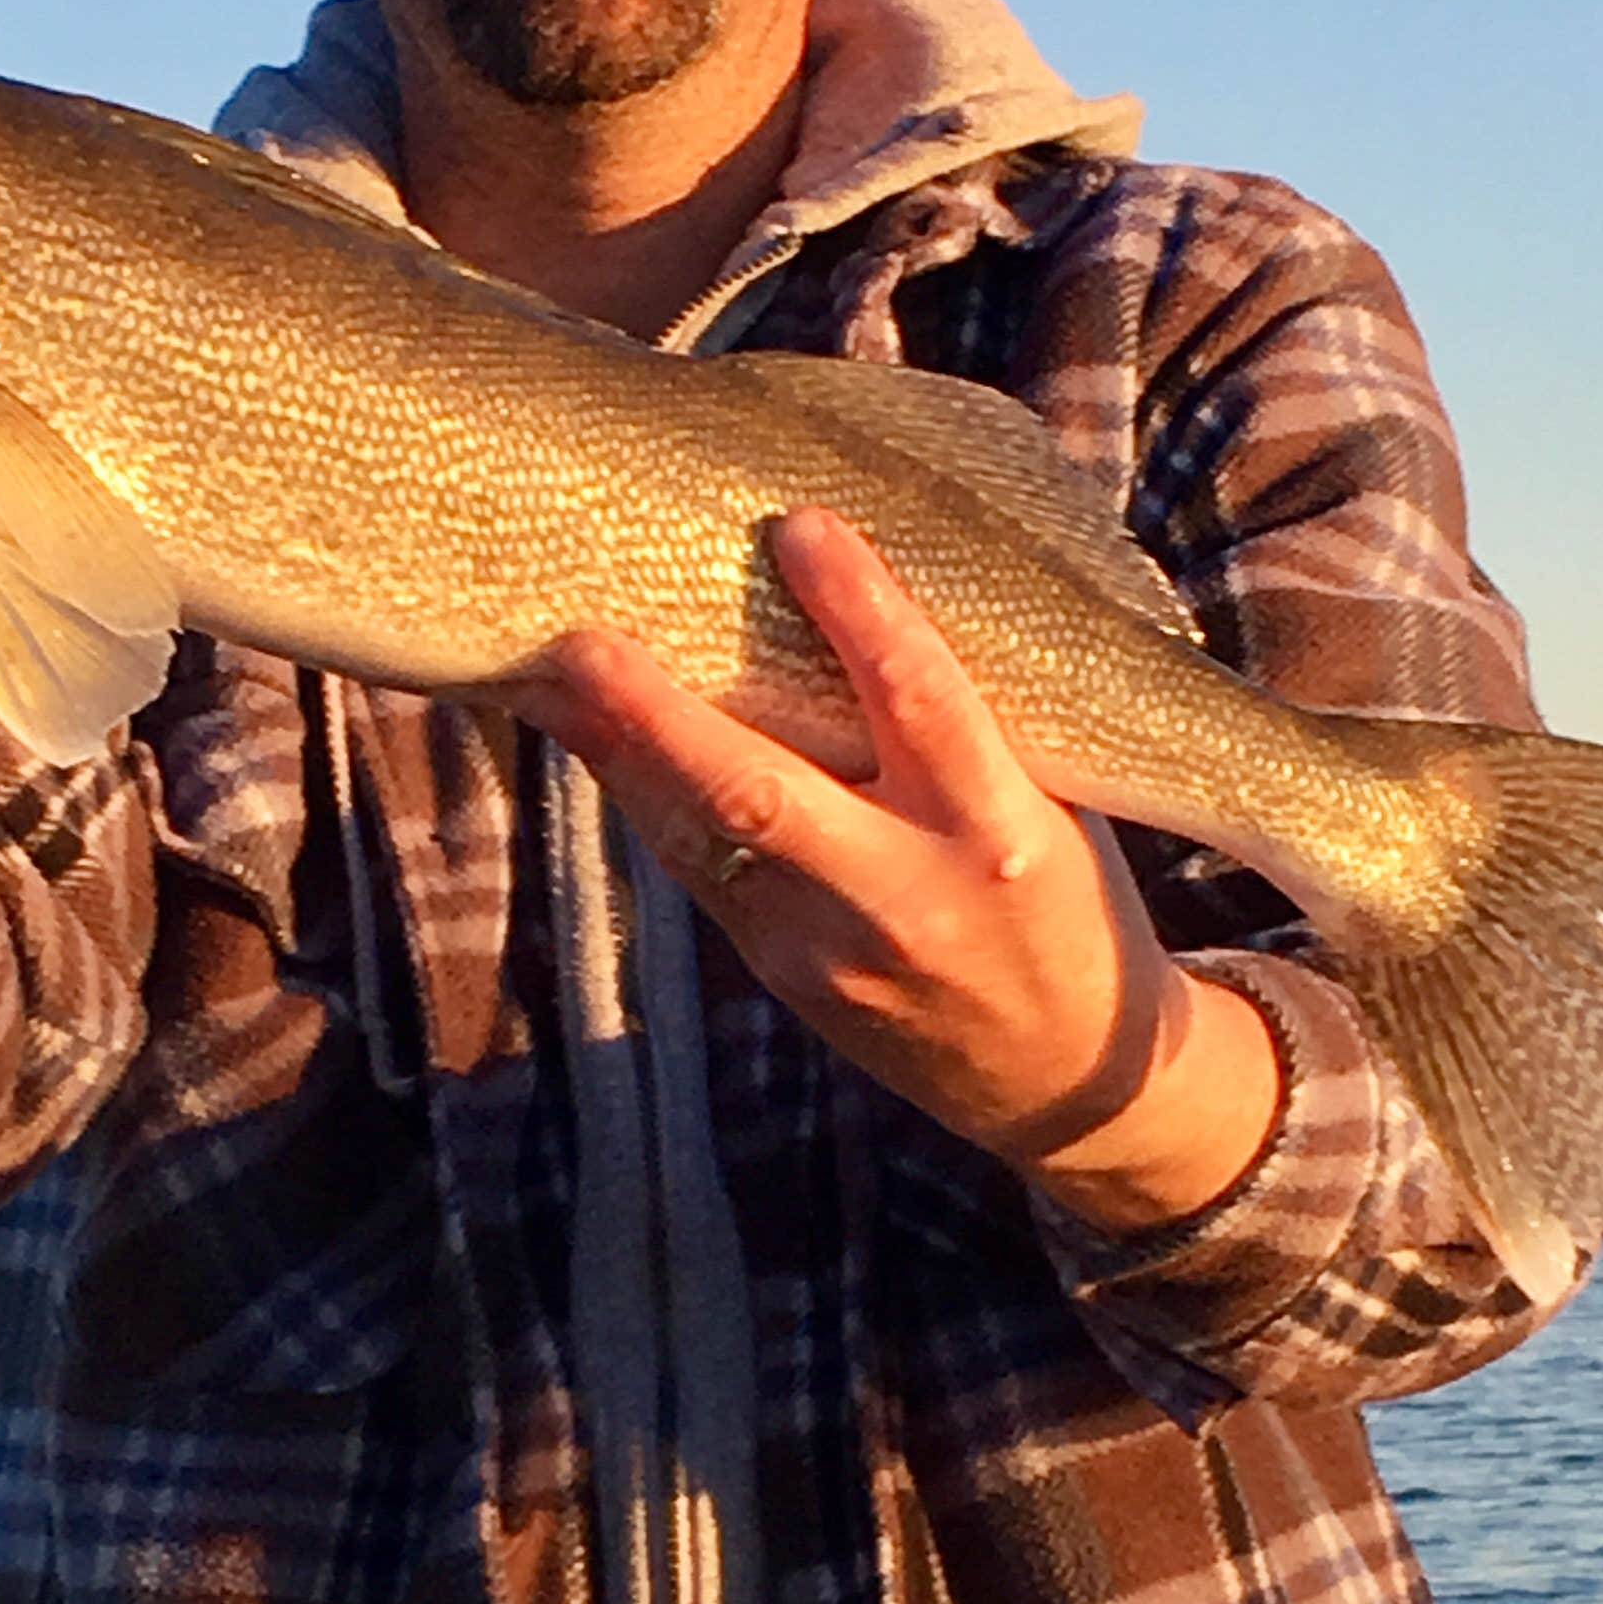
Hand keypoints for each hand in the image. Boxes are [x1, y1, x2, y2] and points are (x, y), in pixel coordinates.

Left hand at [515, 507, 1282, 1229]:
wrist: (1062, 1076)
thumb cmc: (1062, 904)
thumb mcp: (1048, 809)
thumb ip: (962, 730)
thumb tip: (852, 600)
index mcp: (999, 835)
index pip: (924, 705)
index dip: (861, 613)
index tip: (802, 527)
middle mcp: (905, 897)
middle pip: (761, 796)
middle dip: (661, 719)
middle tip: (581, 643)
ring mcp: (830, 950)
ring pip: (700, 840)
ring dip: (615, 755)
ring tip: (540, 675)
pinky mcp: (781, 976)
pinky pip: (700, 873)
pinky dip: (645, 798)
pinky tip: (594, 738)